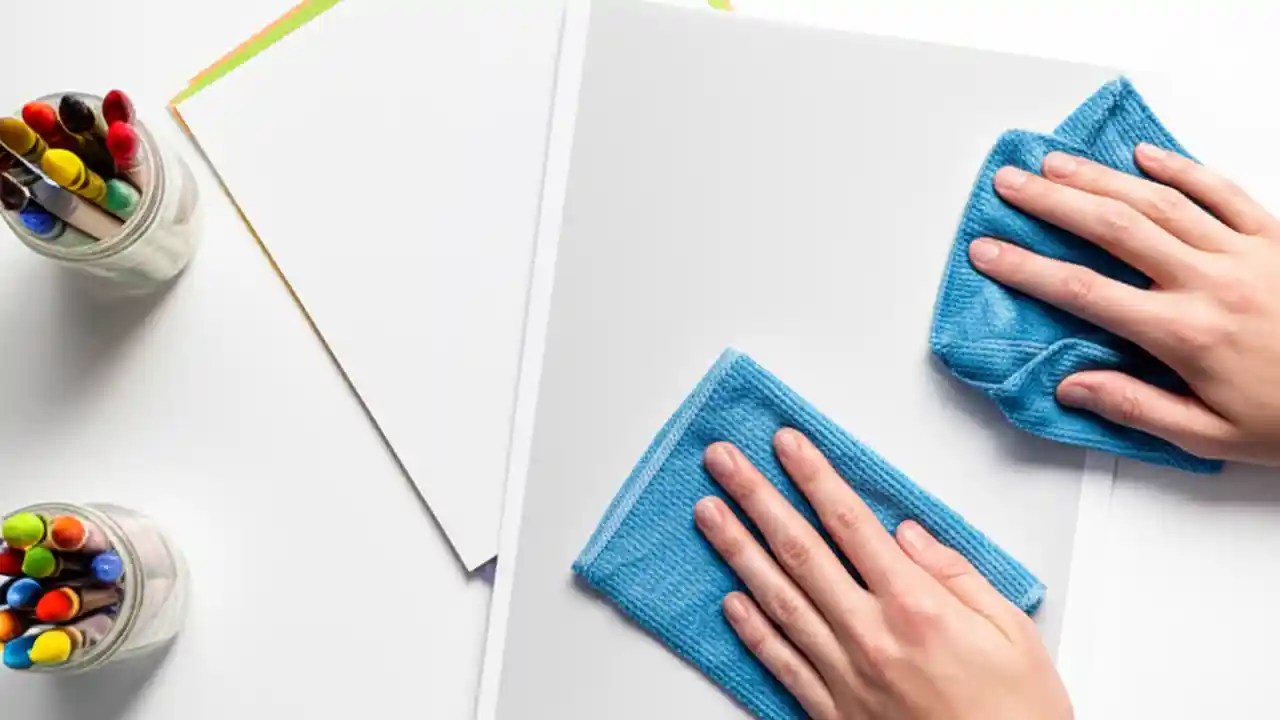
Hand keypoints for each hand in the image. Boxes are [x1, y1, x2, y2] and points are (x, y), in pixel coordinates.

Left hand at [695, 429, 1069, 719]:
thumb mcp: (1013, 632)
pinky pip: (781, 662)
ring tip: (708, 511)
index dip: (813, 477)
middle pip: (800, 551)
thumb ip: (955, 574)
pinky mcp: (834, 712)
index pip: (850, 524)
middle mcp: (870, 637)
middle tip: (724, 460)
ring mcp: (845, 675)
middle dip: (756, 498)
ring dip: (737, 550)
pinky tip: (729, 598)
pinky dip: (752, 628)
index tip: (786, 443)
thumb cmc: (1017, 714)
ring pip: (778, 599)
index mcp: (917, 608)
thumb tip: (906, 533)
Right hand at [969, 145, 1279, 464]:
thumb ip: (1136, 407)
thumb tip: (1069, 384)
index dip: (1027, 267)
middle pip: (1114, 228)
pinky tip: (1144, 155)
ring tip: (1056, 162)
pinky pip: (1223, 191)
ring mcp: (1245, 252)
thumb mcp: (1210, 436)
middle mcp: (1209, 282)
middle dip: (1053, 202)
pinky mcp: (1276, 237)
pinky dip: (1181, 168)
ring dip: (1100, 177)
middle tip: (1010, 184)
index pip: (1085, 291)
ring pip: (1159, 201)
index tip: (987, 250)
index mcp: (1184, 334)